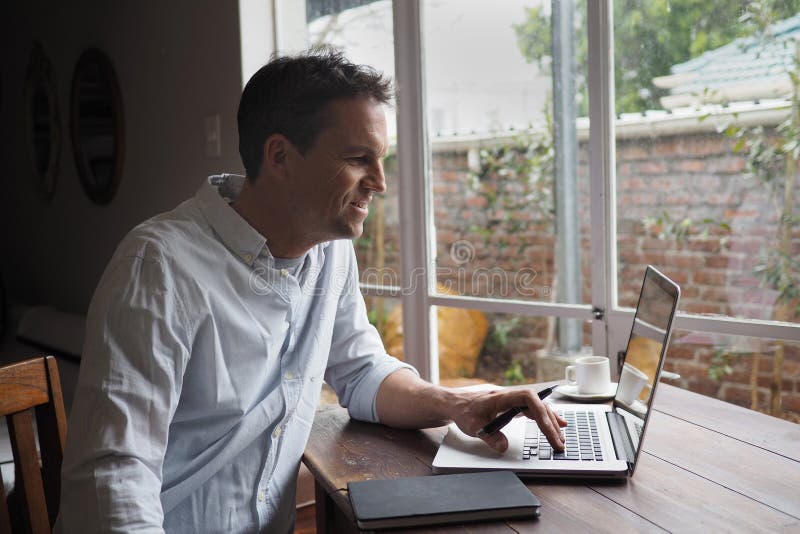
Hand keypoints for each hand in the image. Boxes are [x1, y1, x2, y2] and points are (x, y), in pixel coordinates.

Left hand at [452, 388, 566, 452]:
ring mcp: (513, 401)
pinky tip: (556, 425)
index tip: (548, 429)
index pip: (527, 398)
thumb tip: (504, 448)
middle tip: (558, 443)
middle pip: (537, 405)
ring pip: (538, 407)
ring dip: (550, 422)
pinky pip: (534, 410)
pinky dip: (546, 418)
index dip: (540, 411)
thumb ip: (489, 437)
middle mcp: (510, 396)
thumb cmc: (464, 412)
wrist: (456, 403)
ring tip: (560, 438)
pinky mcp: (514, 406)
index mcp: (501, 397)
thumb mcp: (473, 426)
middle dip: (550, 424)